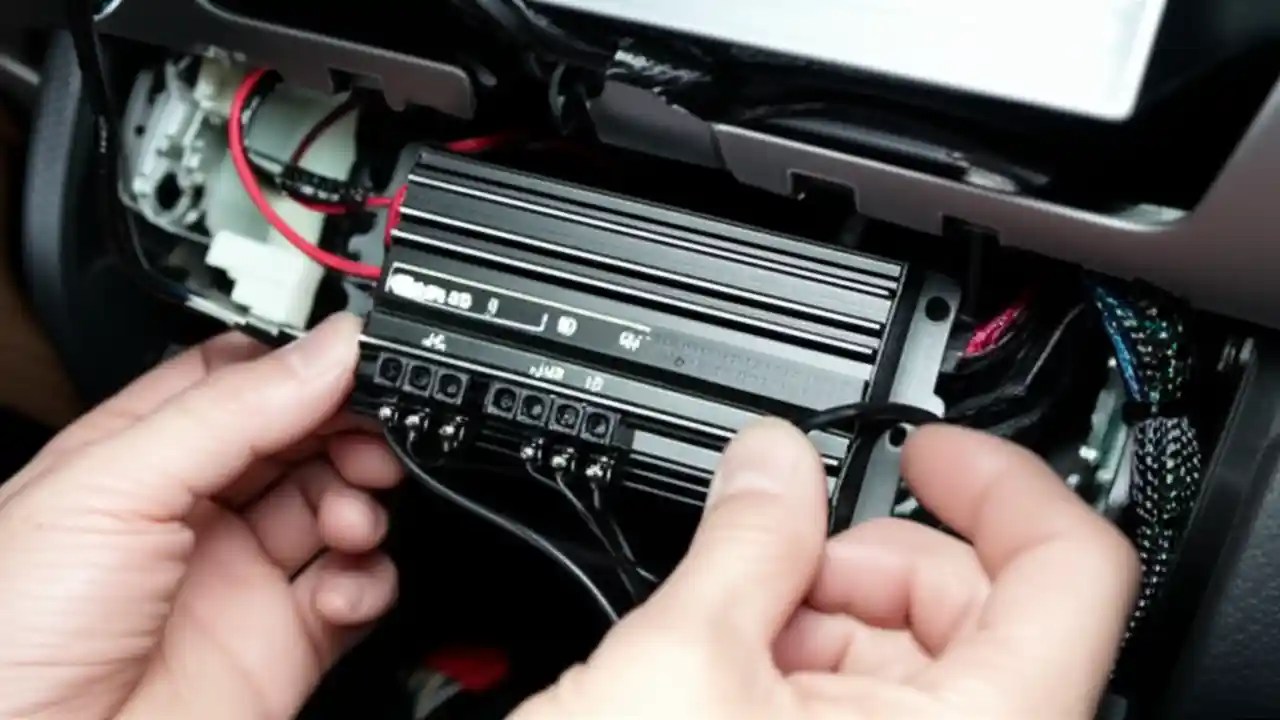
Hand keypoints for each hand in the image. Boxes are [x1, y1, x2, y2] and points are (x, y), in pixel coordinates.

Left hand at [0, 314, 400, 719]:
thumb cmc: (9, 641)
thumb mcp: (112, 487)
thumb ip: (230, 411)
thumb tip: (329, 348)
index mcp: (137, 457)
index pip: (239, 381)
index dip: (301, 368)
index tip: (354, 364)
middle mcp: (194, 512)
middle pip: (300, 439)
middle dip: (346, 431)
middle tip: (370, 438)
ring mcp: (242, 577)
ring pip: (337, 508)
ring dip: (362, 503)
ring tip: (349, 522)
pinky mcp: (285, 643)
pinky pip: (357, 591)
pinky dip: (370, 581)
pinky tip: (342, 586)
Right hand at [516, 420, 1139, 718]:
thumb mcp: (677, 667)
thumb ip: (743, 540)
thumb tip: (769, 461)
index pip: (1067, 574)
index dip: (1000, 487)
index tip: (929, 454)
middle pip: (984, 615)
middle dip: (872, 562)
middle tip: (782, 558)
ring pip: (920, 665)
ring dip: (825, 617)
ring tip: (729, 629)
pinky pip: (876, 718)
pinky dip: (808, 672)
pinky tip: (728, 677)